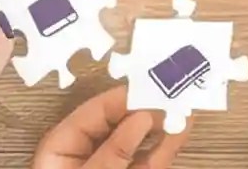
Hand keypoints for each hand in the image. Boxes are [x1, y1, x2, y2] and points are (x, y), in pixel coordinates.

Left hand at [33, 85, 190, 168]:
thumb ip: (114, 152)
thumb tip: (142, 116)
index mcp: (60, 149)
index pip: (93, 113)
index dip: (122, 98)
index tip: (151, 86)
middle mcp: (84, 156)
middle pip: (119, 124)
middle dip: (148, 109)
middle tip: (175, 92)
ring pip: (138, 143)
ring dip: (163, 127)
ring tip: (187, 108)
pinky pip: (146, 163)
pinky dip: (164, 149)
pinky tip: (182, 132)